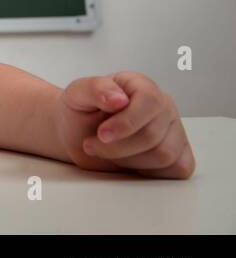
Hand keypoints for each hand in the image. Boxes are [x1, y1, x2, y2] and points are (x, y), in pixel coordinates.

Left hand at [55, 72, 194, 177]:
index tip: (102, 134)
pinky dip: (146, 171)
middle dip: (117, 147)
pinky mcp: (179, 157)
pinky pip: (176, 169)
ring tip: (108, 152)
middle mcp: (164, 107)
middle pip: (152, 134)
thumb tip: (119, 99)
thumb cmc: (80, 112)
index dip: (127, 122)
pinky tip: (127, 161)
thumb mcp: (77, 94)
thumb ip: (95, 89)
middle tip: (92, 145)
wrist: (78, 135)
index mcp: (142, 86)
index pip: (150, 101)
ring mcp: (175, 132)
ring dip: (128, 160)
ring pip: (164, 155)